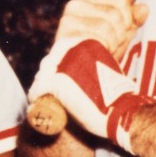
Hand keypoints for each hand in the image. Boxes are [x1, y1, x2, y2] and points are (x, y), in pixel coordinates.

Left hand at [28, 37, 145, 148]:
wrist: (120, 112)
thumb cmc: (117, 97)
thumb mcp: (106, 72)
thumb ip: (92, 67)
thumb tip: (84, 74)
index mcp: (89, 44)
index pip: (62, 46)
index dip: (55, 60)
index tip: (53, 72)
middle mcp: (76, 50)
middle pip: (49, 60)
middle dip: (45, 74)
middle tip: (46, 89)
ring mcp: (66, 65)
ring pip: (43, 74)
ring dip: (40, 85)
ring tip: (41, 97)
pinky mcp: (58, 82)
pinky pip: (39, 88)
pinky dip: (35, 95)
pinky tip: (35, 101)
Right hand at [51, 0, 147, 61]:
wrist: (78, 74)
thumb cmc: (100, 50)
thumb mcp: (120, 32)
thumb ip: (132, 19)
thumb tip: (144, 9)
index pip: (121, 2)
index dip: (128, 21)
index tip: (121, 33)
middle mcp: (75, 4)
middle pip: (114, 15)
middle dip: (119, 35)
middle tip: (112, 46)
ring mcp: (67, 20)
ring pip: (105, 27)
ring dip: (110, 44)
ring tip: (104, 51)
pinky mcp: (64, 36)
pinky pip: (94, 40)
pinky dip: (100, 51)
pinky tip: (94, 56)